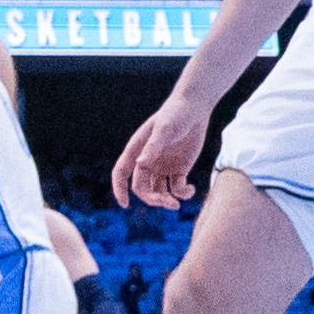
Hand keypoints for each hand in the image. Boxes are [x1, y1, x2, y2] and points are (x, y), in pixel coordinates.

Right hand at [110, 92, 212, 206]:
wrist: (194, 108)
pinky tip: (191, 189)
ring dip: (166, 200)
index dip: (119, 189)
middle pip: (142, 188)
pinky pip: (176, 188)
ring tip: (178, 203)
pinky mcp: (179, 169)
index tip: (125, 205)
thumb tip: (140, 165)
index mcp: (137, 150)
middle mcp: (147, 161)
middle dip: (153, 199)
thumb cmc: (175, 114)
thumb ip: (153, 147)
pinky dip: (182, 193)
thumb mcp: (164, 129)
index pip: (121, 173)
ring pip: (158, 192)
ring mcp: (162, 166)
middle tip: (170, 204)